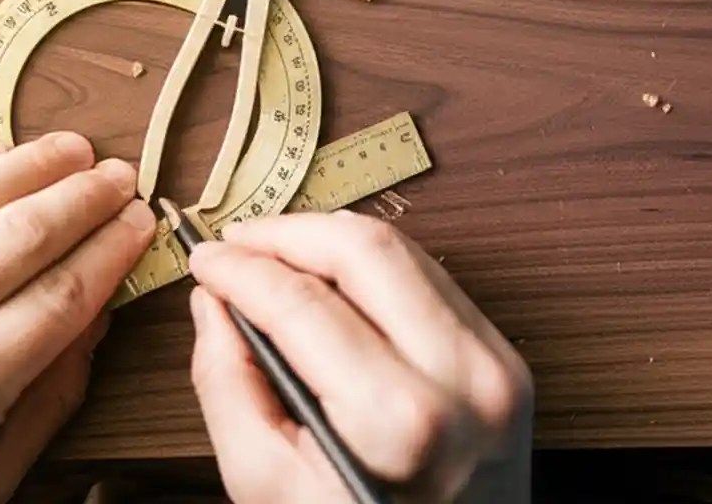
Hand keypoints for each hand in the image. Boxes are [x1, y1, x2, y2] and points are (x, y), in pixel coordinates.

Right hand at [187, 212, 531, 503]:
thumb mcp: (266, 488)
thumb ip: (227, 388)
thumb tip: (213, 306)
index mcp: (399, 419)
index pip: (302, 302)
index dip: (241, 269)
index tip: (207, 261)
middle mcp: (461, 378)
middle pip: (363, 250)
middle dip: (287, 233)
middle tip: (237, 243)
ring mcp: (494, 363)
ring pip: (401, 250)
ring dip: (327, 239)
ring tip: (275, 254)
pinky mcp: (504, 357)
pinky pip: (429, 278)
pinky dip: (370, 265)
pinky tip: (328, 278)